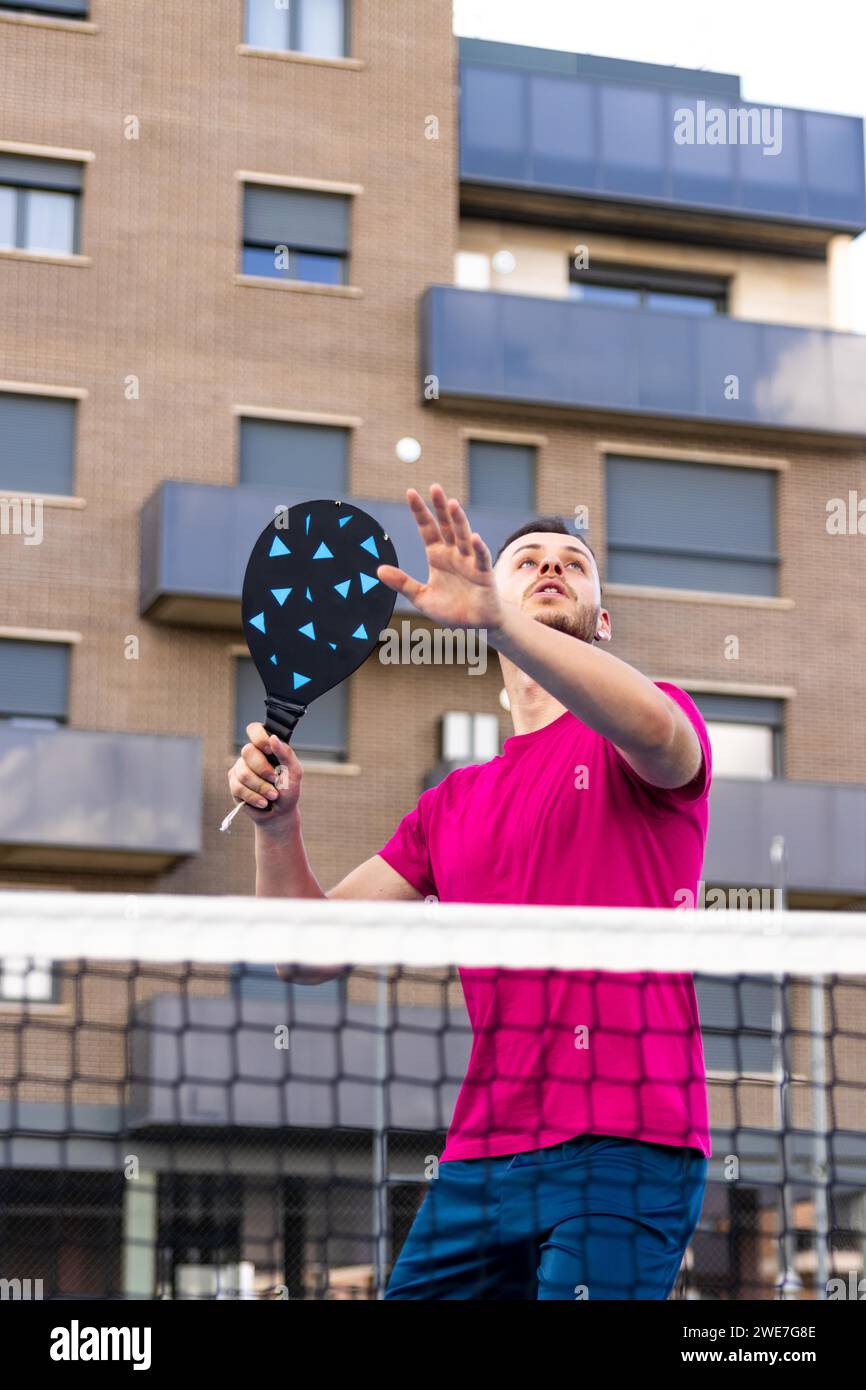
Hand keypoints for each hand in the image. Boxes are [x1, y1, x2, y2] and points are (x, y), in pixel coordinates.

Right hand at [228, 723, 301, 824]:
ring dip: (261, 788)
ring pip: (243, 773)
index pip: (254, 729)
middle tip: (275, 780)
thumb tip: (273, 737)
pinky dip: (253, 797)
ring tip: (272, 796)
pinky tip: (262, 802)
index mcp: (266, 747)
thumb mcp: (294, 772)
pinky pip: (238, 787)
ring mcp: (240, 768)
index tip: (269, 750)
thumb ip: (286, 753)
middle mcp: (252, 755)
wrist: (280, 813)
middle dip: (263, 769)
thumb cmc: (289, 790)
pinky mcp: (234, 784)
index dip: (259, 738)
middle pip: (247, 751)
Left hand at [377, 485, 502, 630]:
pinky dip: (478, 548)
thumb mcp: (421, 597)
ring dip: (459, 520)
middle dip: (440, 507)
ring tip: (452, 504)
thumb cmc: (451, 609)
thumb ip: (402, 583)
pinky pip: (480, 558)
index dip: (420, 511)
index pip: (427, 528)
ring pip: (463, 536)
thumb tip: (378, 570)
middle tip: (434, 487)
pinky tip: (473, 537)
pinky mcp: (483, 574)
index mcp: (437, 556)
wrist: (476, 626)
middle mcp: (454, 554)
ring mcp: (469, 561)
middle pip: (446, 525)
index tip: (411, 492)